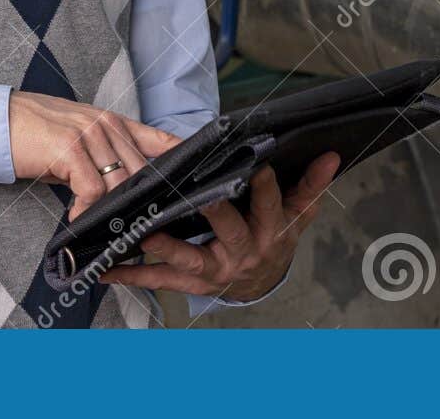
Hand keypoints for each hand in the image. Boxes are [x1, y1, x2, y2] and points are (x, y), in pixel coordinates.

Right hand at [7, 91, 179, 219]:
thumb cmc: (37, 135)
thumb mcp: (80, 141)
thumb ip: (105, 157)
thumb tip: (125, 190)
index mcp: (114, 123)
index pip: (160, 139)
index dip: (181, 159)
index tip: (196, 179)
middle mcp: (107, 125)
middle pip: (140, 172)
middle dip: (139, 203)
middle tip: (132, 229)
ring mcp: (90, 135)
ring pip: (120, 184)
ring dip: (110, 211)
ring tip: (99, 226)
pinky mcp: (71, 149)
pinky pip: (91, 190)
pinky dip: (85, 210)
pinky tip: (73, 217)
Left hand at [99, 152, 340, 301]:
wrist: (260, 283)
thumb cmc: (275, 239)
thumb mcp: (297, 215)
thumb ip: (311, 185)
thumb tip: (332, 155)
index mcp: (270, 233)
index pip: (272, 207)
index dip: (266, 188)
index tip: (259, 166)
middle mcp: (243, 253)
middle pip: (229, 230)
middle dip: (215, 214)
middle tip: (200, 195)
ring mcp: (215, 272)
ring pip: (189, 258)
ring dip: (164, 246)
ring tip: (142, 233)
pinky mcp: (190, 284)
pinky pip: (160, 279)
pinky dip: (133, 274)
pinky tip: (107, 269)